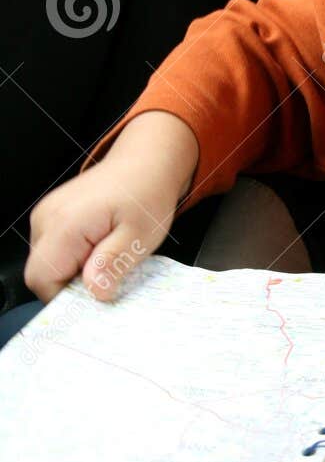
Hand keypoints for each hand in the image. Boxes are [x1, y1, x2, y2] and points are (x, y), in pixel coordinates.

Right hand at [25, 111, 198, 302]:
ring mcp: (46, 215)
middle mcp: (47, 218)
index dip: (66, 298)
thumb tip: (94, 292)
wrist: (146, 162)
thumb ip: (112, 263)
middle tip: (107, 280)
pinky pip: (53, 250)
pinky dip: (73, 259)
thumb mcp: (139, 235)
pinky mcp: (52, 215)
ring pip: (47, 264)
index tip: (95, 299)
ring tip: (107, 259)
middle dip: (71, 287)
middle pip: (40, 274)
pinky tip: (99, 250)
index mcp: (65, 223)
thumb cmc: (146, 193)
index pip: (42, 280)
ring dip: (74, 272)